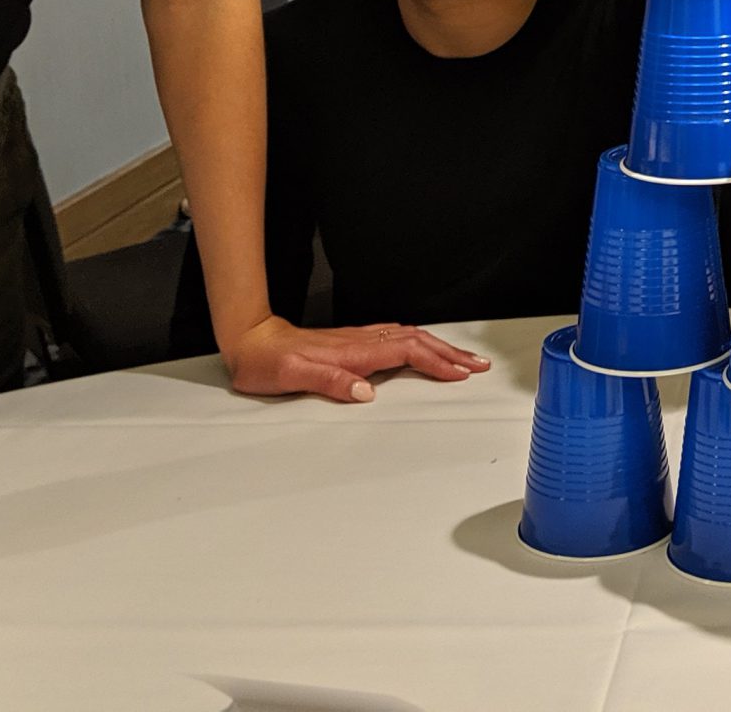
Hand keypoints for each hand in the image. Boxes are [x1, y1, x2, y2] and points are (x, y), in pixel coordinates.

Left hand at [220, 314, 489, 403]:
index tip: (460, 373)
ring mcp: (359, 340)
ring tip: (463, 358)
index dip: (436, 362)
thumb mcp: (293, 376)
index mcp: (353, 352)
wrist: (251, 340)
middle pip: (417, 342)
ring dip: (440, 347)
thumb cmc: (268, 362)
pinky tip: (424, 347)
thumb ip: (330, 382)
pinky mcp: (353, 342)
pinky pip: (397, 338)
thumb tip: (366, 392)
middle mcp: (361, 342)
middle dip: (450, 353)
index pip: (406, 352)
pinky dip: (420, 343)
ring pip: (410, 338)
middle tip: (479, 365)